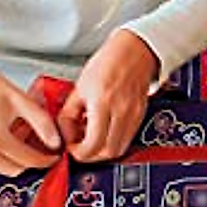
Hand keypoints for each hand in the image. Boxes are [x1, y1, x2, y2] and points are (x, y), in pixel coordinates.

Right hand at [0, 52, 61, 175]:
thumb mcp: (20, 98)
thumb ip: (42, 122)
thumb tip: (56, 143)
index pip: (26, 159)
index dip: (45, 160)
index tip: (55, 155)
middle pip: (14, 169)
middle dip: (30, 160)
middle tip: (40, 144)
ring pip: (0, 168)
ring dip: (14, 158)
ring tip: (18, 134)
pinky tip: (3, 136)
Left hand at [60, 29, 158, 161]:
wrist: (134, 51)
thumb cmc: (108, 62)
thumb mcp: (80, 87)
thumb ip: (69, 113)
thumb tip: (65, 134)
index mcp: (102, 103)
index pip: (91, 145)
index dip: (77, 152)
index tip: (71, 146)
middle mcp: (121, 111)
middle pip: (108, 153)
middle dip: (91, 155)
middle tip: (80, 146)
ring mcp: (134, 115)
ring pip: (120, 149)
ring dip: (104, 150)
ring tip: (93, 137)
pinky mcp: (141, 115)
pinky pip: (128, 138)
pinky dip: (115, 140)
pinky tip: (106, 129)